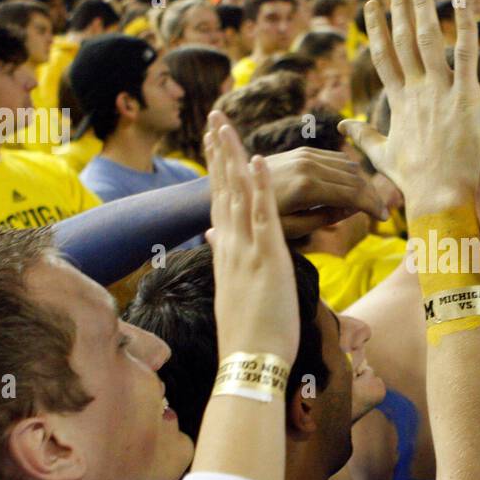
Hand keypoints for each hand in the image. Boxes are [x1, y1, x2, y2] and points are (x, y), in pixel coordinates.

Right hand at [204, 113, 298, 362]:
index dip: (217, 171)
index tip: (214, 143)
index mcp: (227, 253)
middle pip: (222, 190)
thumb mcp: (232, 288)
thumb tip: (214, 236)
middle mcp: (231, 246)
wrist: (249, 362)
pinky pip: (262, 215)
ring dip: (233, 157)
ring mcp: (246, 250)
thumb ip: (224, 257)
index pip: (219, 202)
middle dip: (219, 152)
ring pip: (237, 195)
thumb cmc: (249, 333)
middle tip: (214, 117)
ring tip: (225, 124)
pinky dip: (260, 186)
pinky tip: (257, 159)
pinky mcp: (265, 258)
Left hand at [251, 139, 385, 237]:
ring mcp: (305, 155)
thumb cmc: (258, 217)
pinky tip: (354, 188)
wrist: (233, 188)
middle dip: (372, 195)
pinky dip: (350, 173)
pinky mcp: (302, 151)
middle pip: (355, 178)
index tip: (383, 219)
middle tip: (382, 213)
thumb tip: (352, 209)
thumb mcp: (291, 227)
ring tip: (370, 202)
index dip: (372, 206)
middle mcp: (309, 166)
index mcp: (307, 187)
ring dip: (363, 182)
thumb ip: (324, 218)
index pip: (353, 193)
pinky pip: (336, 159)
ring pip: (348, 165)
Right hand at [339, 0, 479, 214]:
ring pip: (429, 38)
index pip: (384, 56)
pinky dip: (465, 24)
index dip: (377, 28)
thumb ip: (363, 135)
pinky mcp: (466, 97)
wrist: (438, 195)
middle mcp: (416, 90)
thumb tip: (342, 124)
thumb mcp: (383, 155)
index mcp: (398, 101)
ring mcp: (440, 91)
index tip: (372, 5)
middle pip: (404, 39)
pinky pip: (467, 53)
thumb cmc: (413, 180)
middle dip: (401, 7)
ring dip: (423, 5)